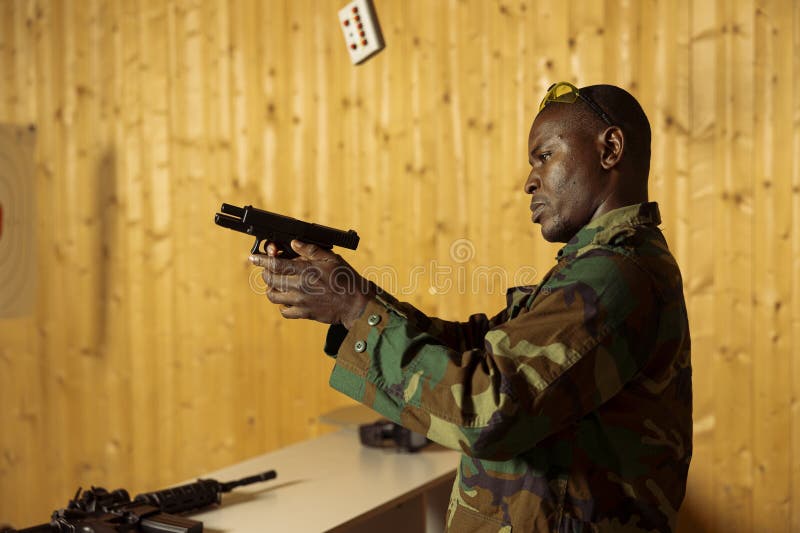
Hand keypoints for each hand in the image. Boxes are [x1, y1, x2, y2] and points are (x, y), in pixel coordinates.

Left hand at [249, 240, 373, 327]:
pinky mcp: (304, 314)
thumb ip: (310, 250)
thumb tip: (293, 243)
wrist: (355, 303)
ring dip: (271, 289)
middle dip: (265, 272)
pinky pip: (284, 312)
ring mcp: (301, 302)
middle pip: (270, 280)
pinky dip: (282, 306)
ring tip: (276, 284)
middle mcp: (299, 286)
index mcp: (305, 270)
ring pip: (273, 296)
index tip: (253, 257)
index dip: (261, 259)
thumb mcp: (331, 258)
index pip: (275, 264)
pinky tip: (288, 299)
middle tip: (268, 269)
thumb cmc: (345, 278)